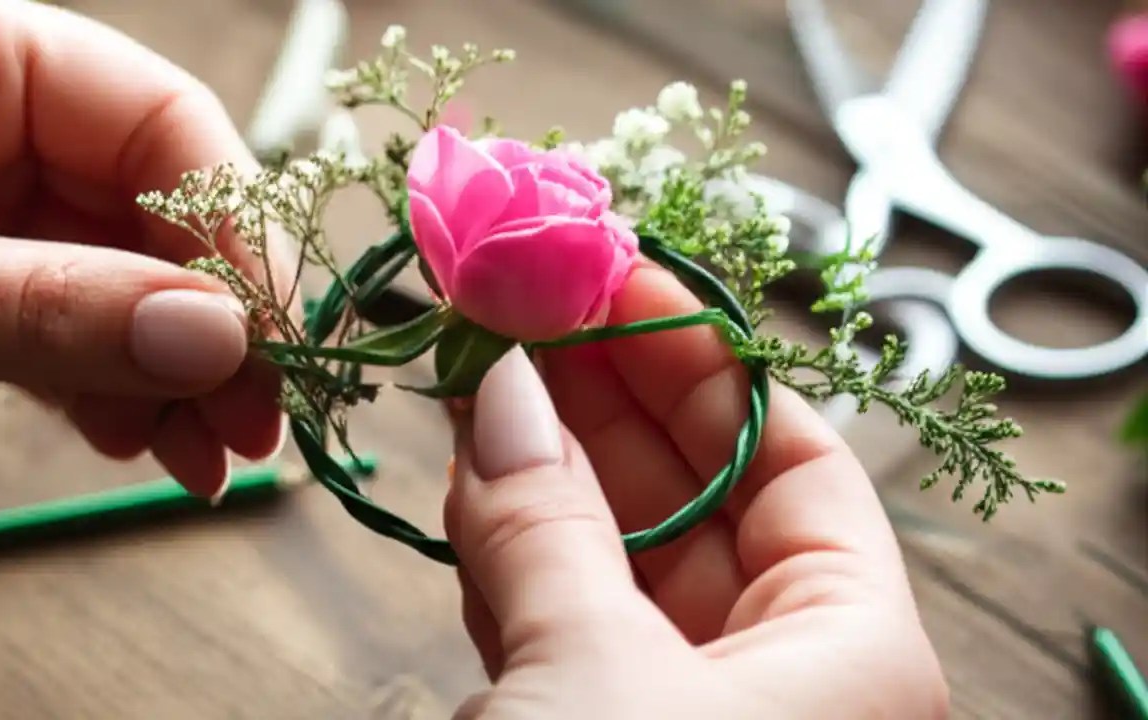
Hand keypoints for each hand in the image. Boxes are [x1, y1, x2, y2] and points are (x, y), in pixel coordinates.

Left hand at [0, 0, 290, 496]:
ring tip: (202, 461)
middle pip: (148, 206)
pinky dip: (91, 380)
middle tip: (253, 427)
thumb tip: (213, 344)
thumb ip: (37, 308)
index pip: (162, 121)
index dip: (234, 234)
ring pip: (105, 271)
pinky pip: (45, 312)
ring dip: (162, 368)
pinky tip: (128, 437)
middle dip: (205, 322)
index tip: (271, 344)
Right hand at [444, 265, 948, 718]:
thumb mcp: (593, 663)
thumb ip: (544, 520)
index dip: (702, 361)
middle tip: (524, 315)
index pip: (799, 462)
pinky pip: (569, 624)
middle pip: (697, 496)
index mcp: (851, 654)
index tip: (614, 280)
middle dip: (600, 402)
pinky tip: (471, 485)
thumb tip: (500, 387)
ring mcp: (686, 710)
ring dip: (541, 474)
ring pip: (619, 560)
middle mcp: (783, 677)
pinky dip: (517, 559)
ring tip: (476, 376)